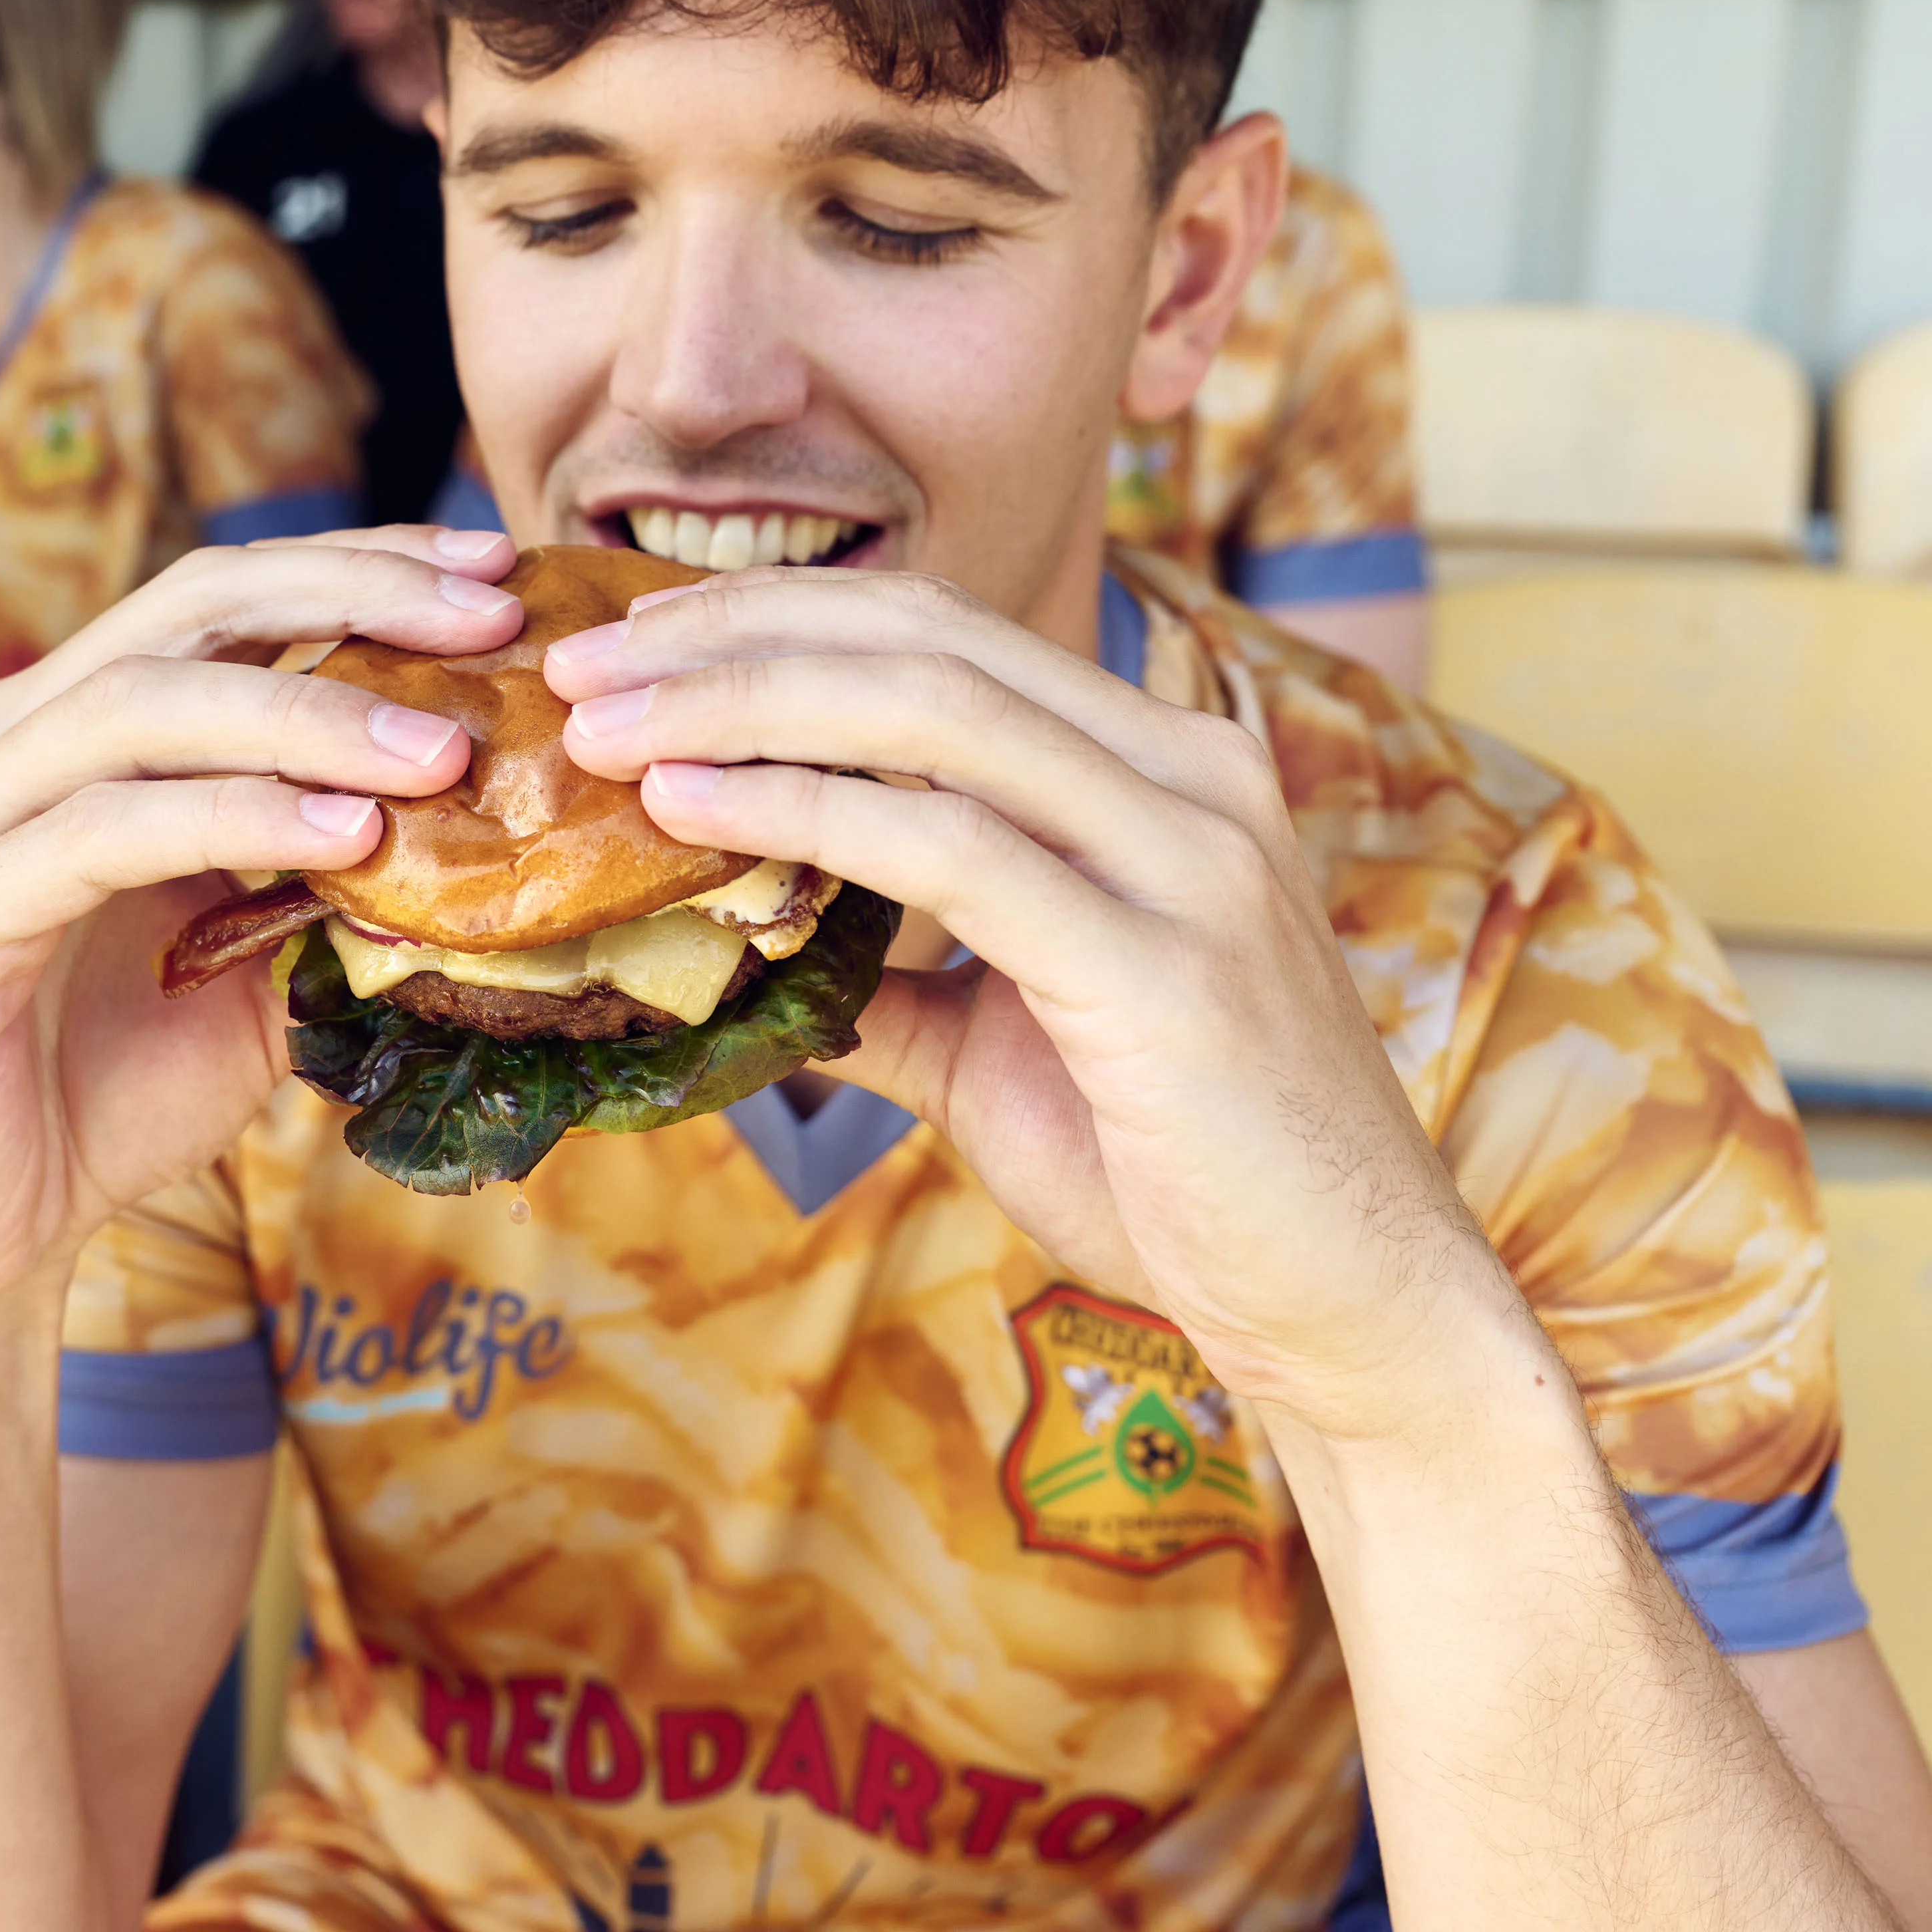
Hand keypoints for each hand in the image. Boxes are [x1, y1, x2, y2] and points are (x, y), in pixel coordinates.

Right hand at [0, 528, 522, 1321]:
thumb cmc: (123, 1081)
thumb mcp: (267, 959)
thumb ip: (342, 873)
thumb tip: (489, 801)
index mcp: (77, 722)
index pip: (227, 595)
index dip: (362, 563)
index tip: (496, 568)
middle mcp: (6, 740)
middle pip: (186, 607)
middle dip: (352, 596)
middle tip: (491, 619)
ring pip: (138, 705)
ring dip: (306, 716)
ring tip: (439, 750)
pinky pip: (96, 836)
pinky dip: (226, 819)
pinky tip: (339, 838)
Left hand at [547, 567, 1537, 1445]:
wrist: (1353, 1314)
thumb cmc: (1188, 1183)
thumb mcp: (1013, 1050)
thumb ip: (898, 980)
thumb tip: (752, 952)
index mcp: (1169, 768)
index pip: (947, 633)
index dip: (782, 617)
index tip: (638, 645)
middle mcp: (1195, 777)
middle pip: (927, 639)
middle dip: (733, 635)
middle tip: (578, 666)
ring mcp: (1192, 862)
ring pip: (930, 713)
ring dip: (739, 703)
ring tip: (600, 727)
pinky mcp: (1164, 969)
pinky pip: (949, 848)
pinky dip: (802, 810)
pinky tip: (689, 808)